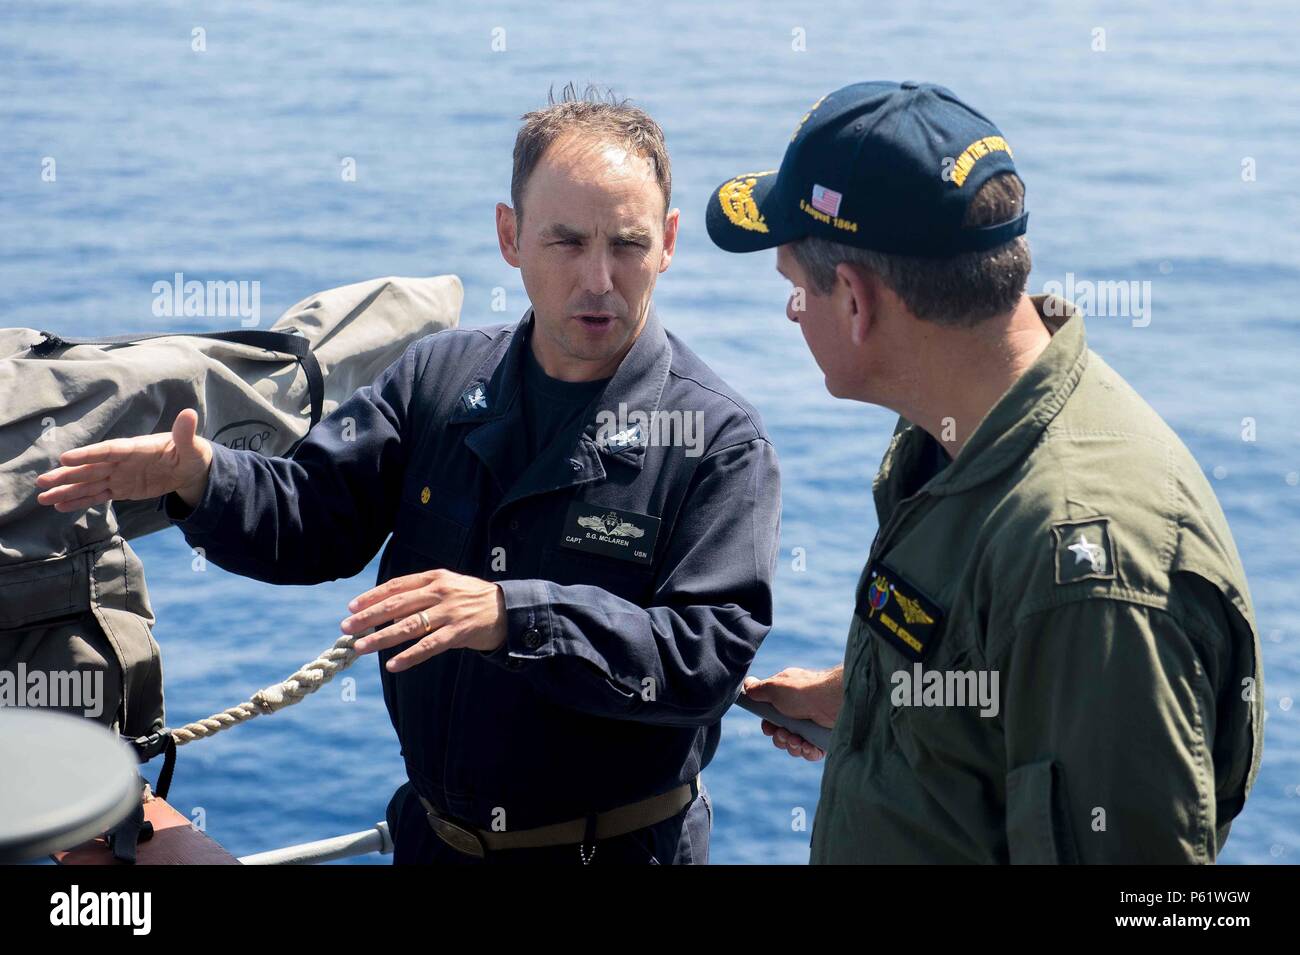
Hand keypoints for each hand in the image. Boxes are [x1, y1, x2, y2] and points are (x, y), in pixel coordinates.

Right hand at [34, 408, 212, 511]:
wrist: (190, 468)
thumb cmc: (190, 453)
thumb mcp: (192, 446)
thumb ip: (185, 434)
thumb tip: (189, 414)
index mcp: (135, 448)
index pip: (109, 450)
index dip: (88, 454)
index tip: (65, 458)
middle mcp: (122, 462)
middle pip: (90, 468)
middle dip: (67, 475)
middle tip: (42, 481)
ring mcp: (119, 475)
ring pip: (89, 484)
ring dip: (67, 490)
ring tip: (43, 497)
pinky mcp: (122, 489)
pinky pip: (98, 496)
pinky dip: (80, 501)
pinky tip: (60, 505)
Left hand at [341, 568, 507, 672]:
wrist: (510, 609)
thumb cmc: (473, 599)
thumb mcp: (449, 587)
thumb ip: (422, 595)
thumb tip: (388, 609)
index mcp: (435, 578)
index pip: (396, 586)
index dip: (372, 597)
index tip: (351, 607)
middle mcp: (440, 592)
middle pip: (397, 605)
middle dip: (368, 617)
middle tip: (346, 628)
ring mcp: (450, 612)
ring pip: (409, 625)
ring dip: (382, 638)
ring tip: (361, 647)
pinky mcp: (460, 631)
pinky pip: (429, 645)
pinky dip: (410, 656)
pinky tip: (393, 664)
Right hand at [743, 666, 843, 761]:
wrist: (834, 700)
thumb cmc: (804, 691)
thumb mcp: (775, 688)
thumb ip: (758, 690)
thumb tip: (746, 684)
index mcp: (787, 698)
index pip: (772, 717)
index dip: (769, 726)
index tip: (769, 728)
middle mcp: (800, 712)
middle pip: (782, 735)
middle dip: (780, 739)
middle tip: (785, 734)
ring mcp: (813, 726)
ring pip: (795, 746)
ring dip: (793, 747)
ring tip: (798, 740)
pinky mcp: (824, 738)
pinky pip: (811, 752)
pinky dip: (808, 752)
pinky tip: (809, 746)